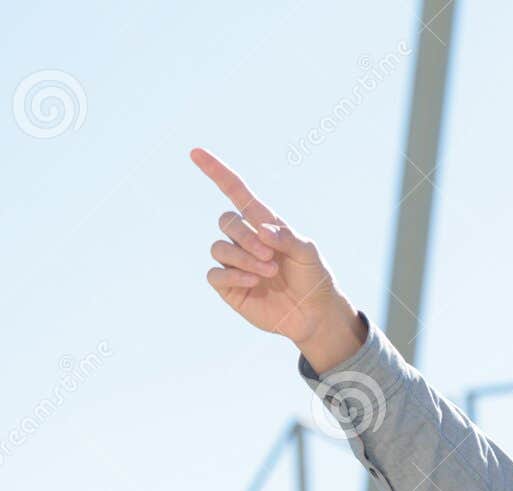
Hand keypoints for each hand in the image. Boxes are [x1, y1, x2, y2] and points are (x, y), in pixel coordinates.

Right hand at [189, 146, 363, 368]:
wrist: (314, 314)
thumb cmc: (313, 278)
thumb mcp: (308, 253)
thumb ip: (287, 237)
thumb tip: (261, 230)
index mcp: (263, 223)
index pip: (236, 192)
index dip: (216, 172)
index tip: (197, 152)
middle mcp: (245, 239)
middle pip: (226, 221)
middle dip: (244, 236)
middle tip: (269, 257)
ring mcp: (235, 262)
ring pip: (219, 248)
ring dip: (244, 258)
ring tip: (269, 272)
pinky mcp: (228, 286)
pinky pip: (215, 274)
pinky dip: (233, 276)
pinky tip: (254, 282)